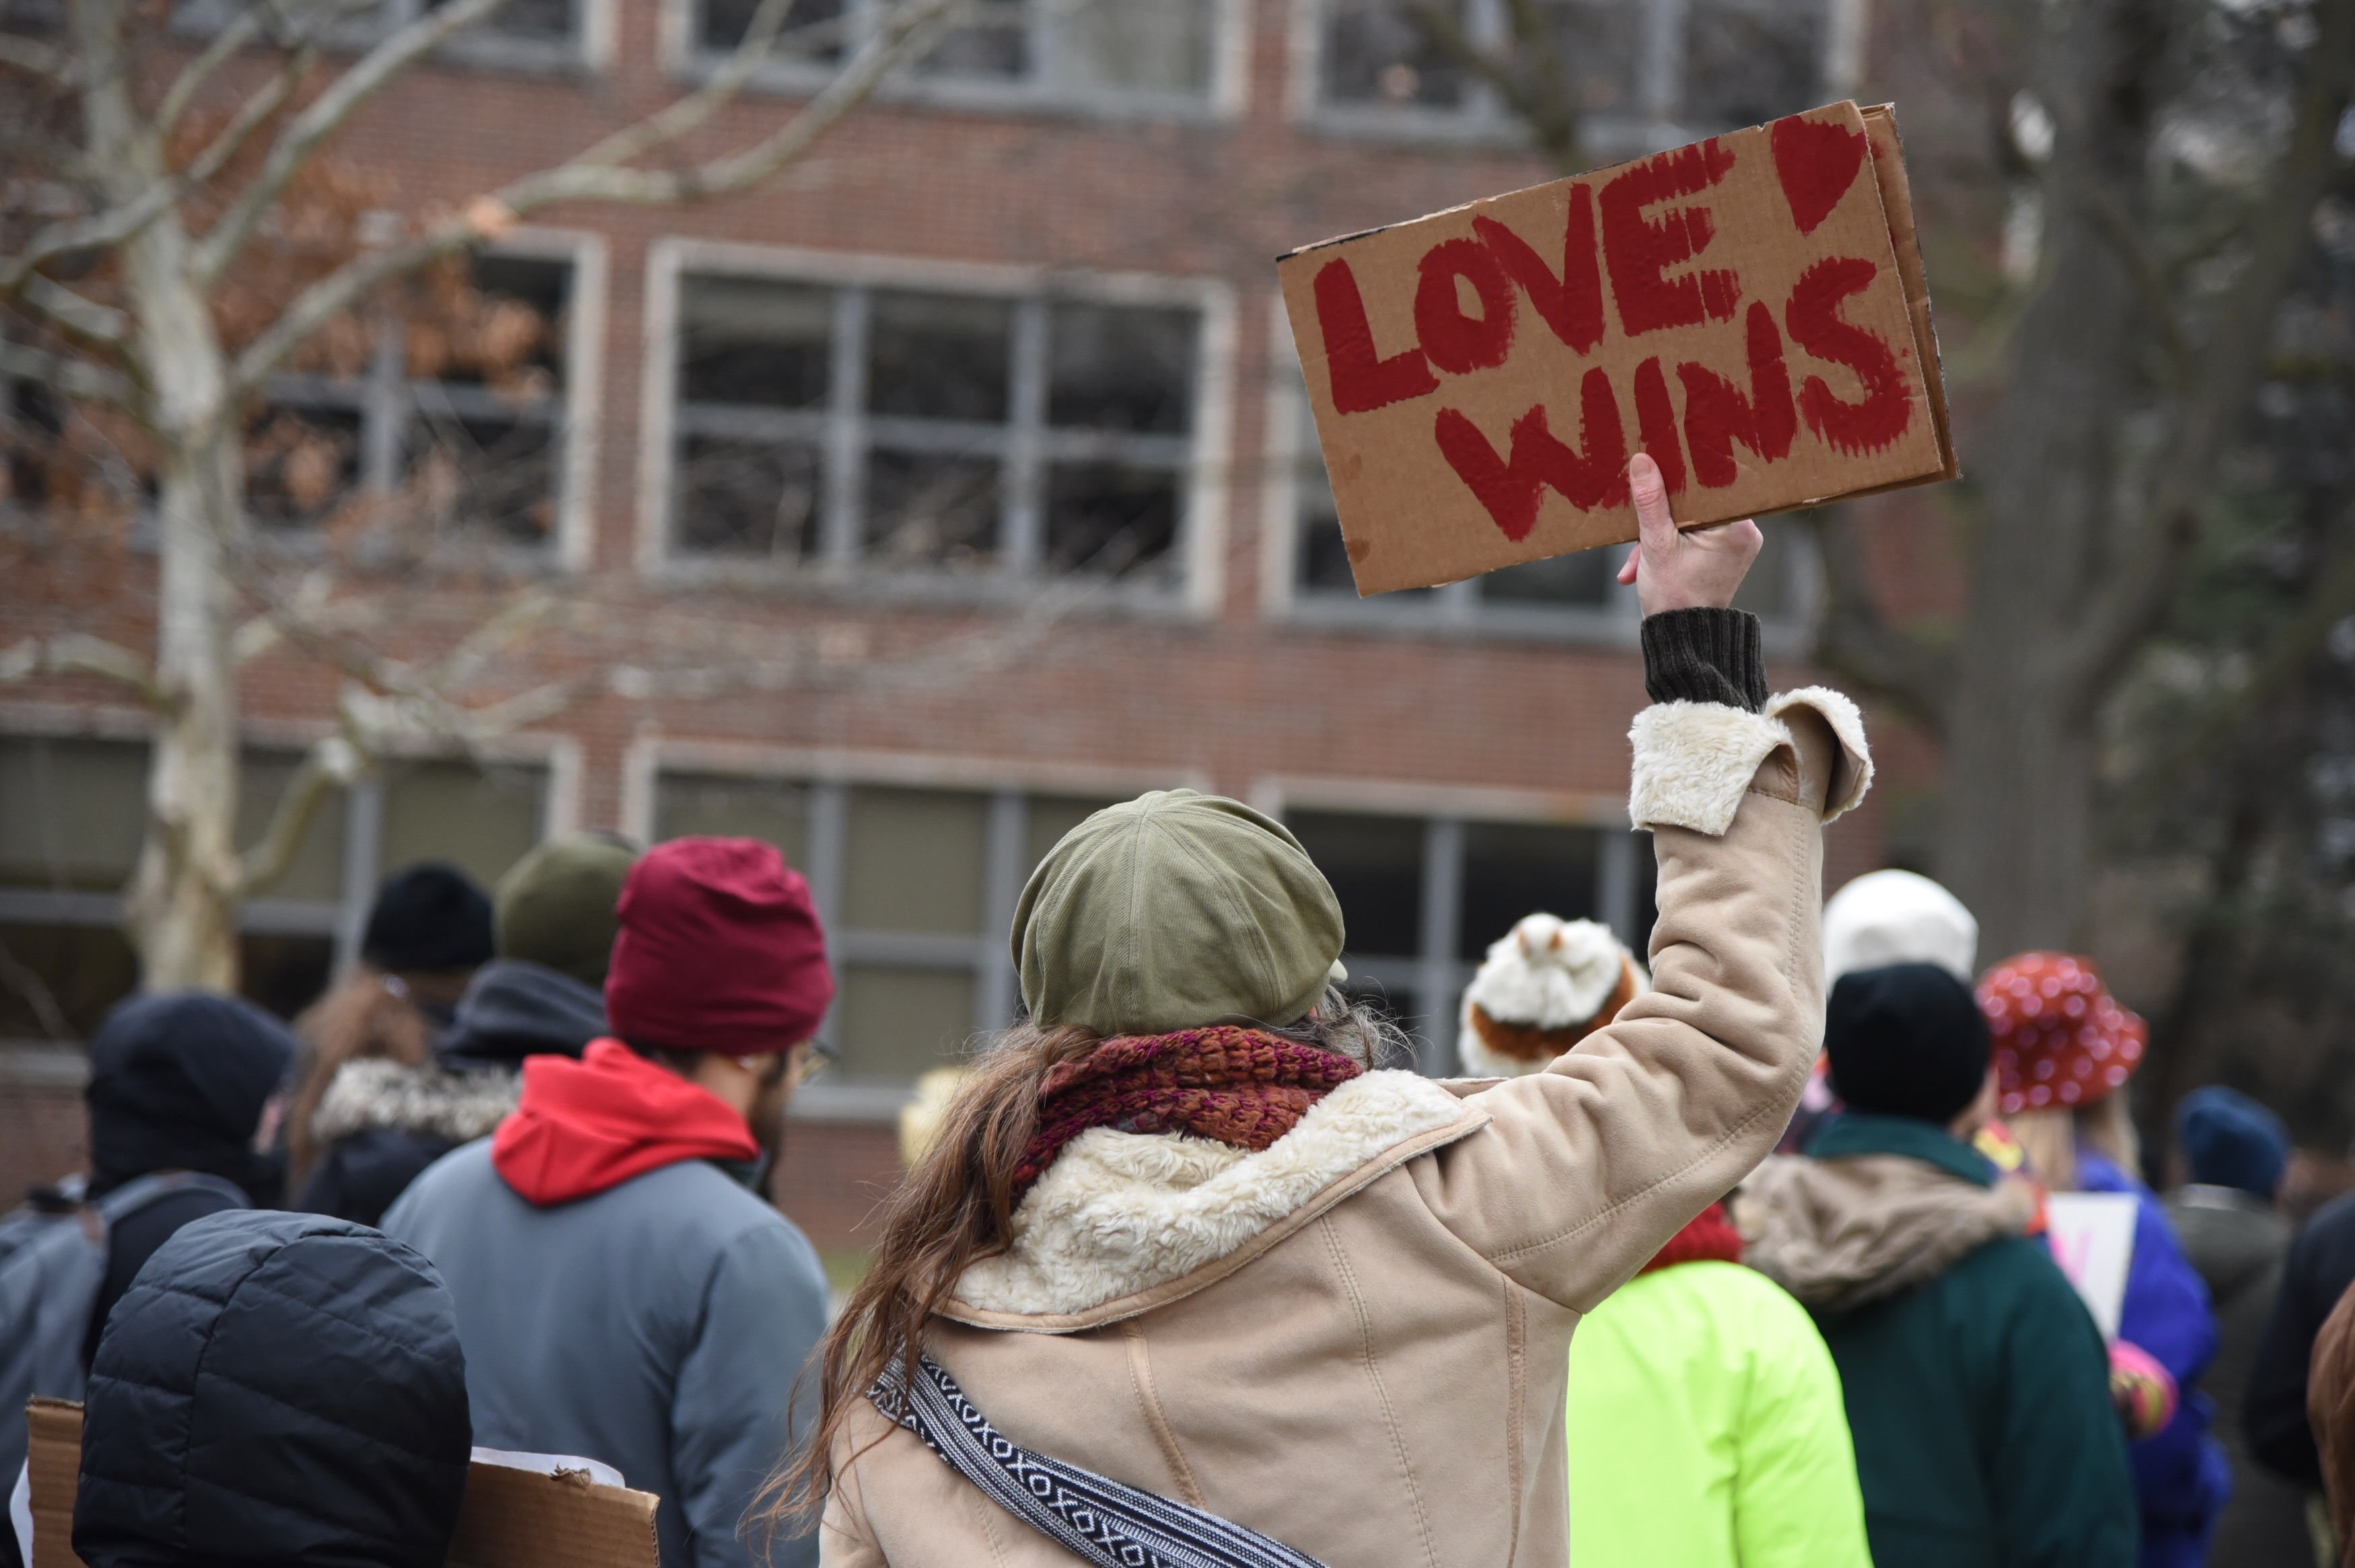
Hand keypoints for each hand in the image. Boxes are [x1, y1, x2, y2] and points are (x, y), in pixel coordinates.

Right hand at [1615, 453, 1762, 615]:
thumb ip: (1650, 501)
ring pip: (1691, 519)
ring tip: (1639, 558)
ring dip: (1660, 534)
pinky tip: (1646, 561)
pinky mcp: (1724, 553)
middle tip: (1639, 528)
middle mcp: (1746, 532)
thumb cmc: (1674, 598)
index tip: (1658, 469)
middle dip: (1662, 518)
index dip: (1680, 477)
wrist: (1682, 638)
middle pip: (1697, 503)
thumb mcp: (1655, 545)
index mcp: (1739, 527)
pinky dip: (1670, 544)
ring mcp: (1736, 544)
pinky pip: (1693, 533)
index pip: (1709, 485)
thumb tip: (1642, 461)